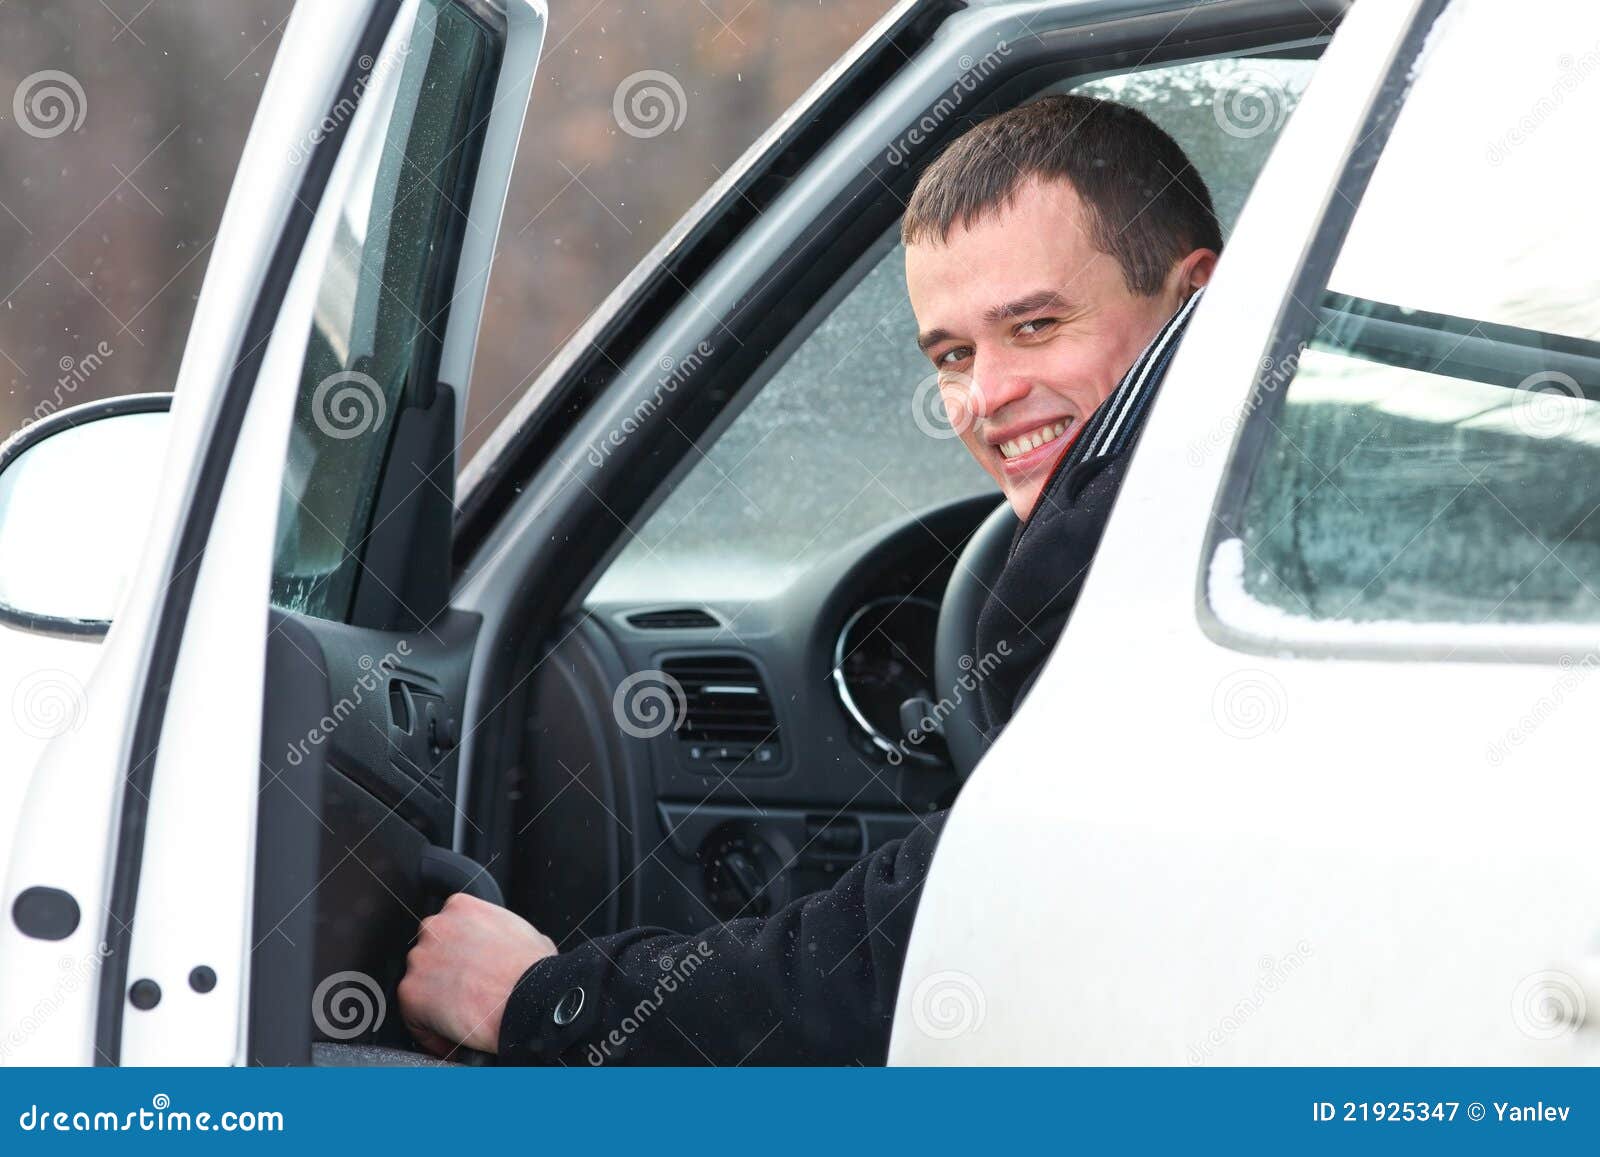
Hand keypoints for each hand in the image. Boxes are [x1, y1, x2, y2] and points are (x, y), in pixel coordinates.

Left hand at [398, 893, 557, 1055]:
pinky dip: (432, 1031)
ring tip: (463, 1019)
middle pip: (431, 952)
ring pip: (421, 983)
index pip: (450, 928)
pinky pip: (415, 1017)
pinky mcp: (411, 992)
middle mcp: (435, 928)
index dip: (460, 952)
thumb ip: (503, 934)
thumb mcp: (526, 934)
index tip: (470, 969)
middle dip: (446, 973)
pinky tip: (454, 1039)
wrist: (528, 999)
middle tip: (467, 993)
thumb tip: (508, 950)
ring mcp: (420, 960)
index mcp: (461, 908)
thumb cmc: (533, 970)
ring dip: (437, 1001)